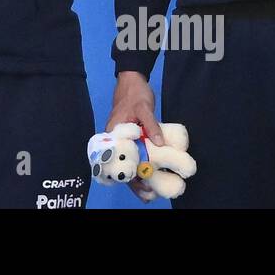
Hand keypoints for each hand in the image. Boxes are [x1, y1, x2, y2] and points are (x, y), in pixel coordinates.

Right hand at [106, 71, 161, 202]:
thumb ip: (151, 125)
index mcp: (114, 133)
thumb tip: (159, 144)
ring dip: (139, 175)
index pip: (119, 160)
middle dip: (135, 181)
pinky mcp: (131, 136)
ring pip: (129, 161)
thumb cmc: (134, 94)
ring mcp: (123, 138)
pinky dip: (142, 163)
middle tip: (149, 195)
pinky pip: (135, 153)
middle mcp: (116, 139)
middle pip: (123, 164)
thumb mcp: (144, 108)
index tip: (142, 186)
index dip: (129, 176)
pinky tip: (150, 173)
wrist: (132, 79)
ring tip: (150, 192)